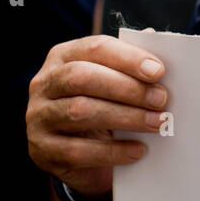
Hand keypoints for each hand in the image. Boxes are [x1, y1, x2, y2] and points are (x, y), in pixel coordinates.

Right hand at [26, 36, 167, 197]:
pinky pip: (78, 150)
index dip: (128, 58)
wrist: (81, 155)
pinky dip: (113, 151)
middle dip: (127, 88)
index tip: (158, 72)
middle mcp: (44, 83)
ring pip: (80, 111)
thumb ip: (131, 65)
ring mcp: (38, 117)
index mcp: (63, 56)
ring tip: (157, 123)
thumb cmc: (104, 106)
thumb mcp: (114, 82)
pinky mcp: (42, 150)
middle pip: (83, 77)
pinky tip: (138, 150)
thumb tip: (157, 45)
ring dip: (125, 117)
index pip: (94, 48)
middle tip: (161, 100)